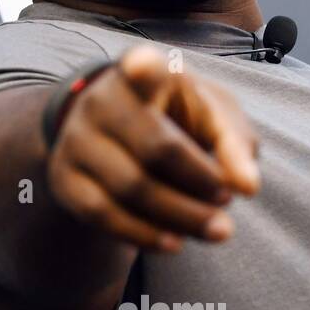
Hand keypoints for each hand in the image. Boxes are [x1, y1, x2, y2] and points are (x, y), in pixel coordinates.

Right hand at [46, 44, 260, 252]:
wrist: (114, 132)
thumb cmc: (176, 118)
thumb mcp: (211, 115)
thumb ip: (234, 143)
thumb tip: (245, 186)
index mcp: (143, 70)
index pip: (141, 66)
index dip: (141, 68)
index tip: (142, 66)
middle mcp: (100, 100)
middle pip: (155, 147)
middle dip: (199, 183)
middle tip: (230, 203)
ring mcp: (76, 139)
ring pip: (130, 187)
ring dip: (180, 216)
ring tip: (217, 230)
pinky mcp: (63, 177)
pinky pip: (102, 214)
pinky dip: (143, 235)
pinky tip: (175, 243)